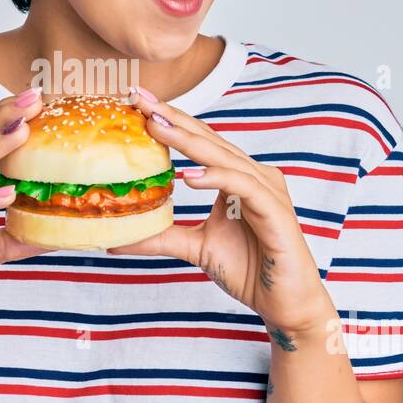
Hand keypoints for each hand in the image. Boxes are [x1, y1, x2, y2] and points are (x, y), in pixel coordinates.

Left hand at [107, 86, 333, 343]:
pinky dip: (217, 178)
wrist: (285, 303)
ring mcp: (267, 191)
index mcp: (237, 178)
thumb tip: (117, 240)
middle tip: (140, 99)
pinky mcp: (276, 212)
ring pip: (224, 158)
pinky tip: (190, 175)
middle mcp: (253, 176)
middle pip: (209, 140)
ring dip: (189, 141)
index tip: (136, 102)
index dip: (170, 121)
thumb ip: (162, 237)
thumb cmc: (250, 270)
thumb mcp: (195, 248)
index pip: (199, 142)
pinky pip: (245, 188)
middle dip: (173, 118)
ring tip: (156, 127)